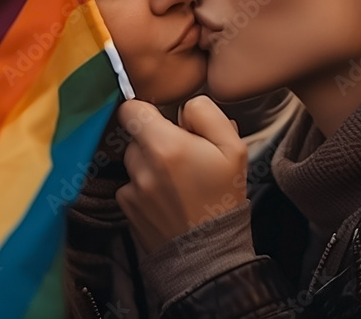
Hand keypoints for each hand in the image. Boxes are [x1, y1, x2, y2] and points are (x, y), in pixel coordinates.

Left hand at [115, 96, 247, 252]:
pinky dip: (144, 187)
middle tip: (183, 157)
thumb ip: (207, 115)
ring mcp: (131, 188)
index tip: (161, 120)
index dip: (146, 110)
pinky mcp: (127, 208)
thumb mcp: (233, 149)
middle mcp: (142, 165)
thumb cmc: (223, 198)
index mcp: (165, 145)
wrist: (209, 254)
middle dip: (155, 140)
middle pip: (135, 136)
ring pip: (133, 161)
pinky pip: (130, 185)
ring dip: (149, 164)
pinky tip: (167, 199)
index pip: (131, 110)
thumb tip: (184, 106)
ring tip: (177, 181)